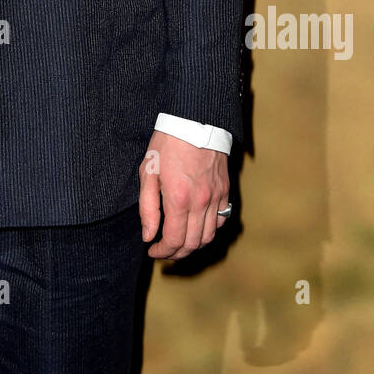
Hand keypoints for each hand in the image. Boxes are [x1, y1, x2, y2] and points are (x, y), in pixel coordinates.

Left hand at [138, 129, 229, 259]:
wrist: (194, 120)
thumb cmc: (167, 143)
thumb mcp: (148, 172)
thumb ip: (148, 208)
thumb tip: (149, 236)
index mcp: (179, 199)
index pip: (174, 241)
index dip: (162, 252)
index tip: (153, 250)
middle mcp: (201, 203)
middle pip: (193, 244)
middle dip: (176, 253)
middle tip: (164, 251)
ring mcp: (216, 197)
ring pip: (209, 236)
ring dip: (193, 245)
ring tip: (179, 242)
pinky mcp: (225, 190)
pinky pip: (221, 220)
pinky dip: (209, 230)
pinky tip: (197, 226)